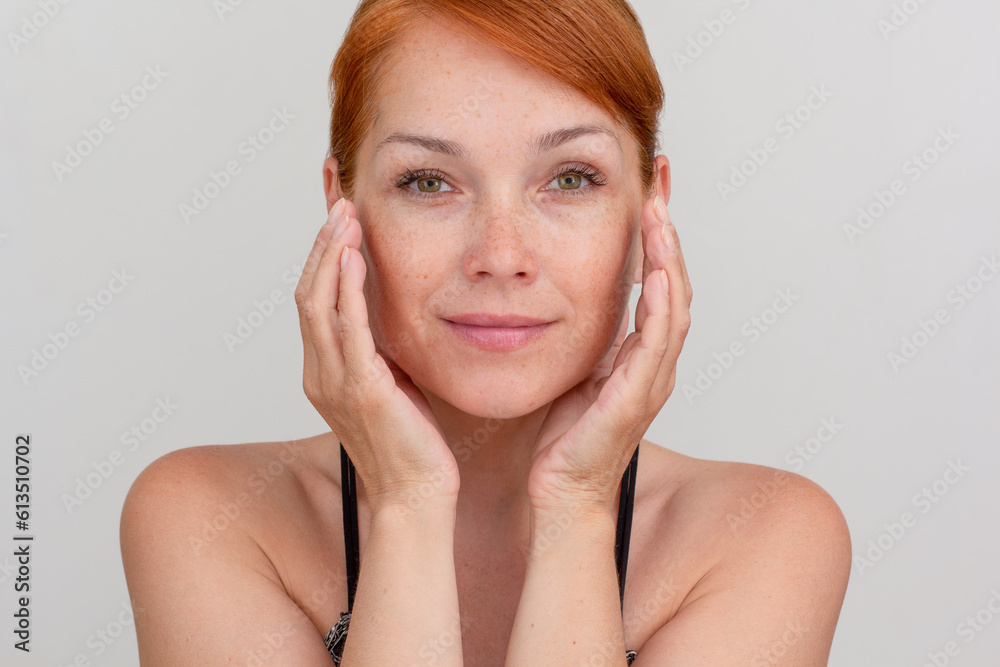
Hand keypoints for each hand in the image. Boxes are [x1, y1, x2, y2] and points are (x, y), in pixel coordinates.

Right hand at [294, 198, 460, 510]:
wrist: (416, 497)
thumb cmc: (411, 446)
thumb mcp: (392, 387)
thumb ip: (381, 354)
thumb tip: (391, 319)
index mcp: (326, 374)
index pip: (315, 304)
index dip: (323, 260)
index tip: (341, 223)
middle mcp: (321, 375)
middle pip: (308, 295)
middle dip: (323, 246)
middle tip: (340, 205)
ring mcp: (336, 383)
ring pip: (318, 304)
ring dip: (331, 255)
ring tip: (346, 216)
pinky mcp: (362, 390)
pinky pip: (347, 329)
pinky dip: (348, 289)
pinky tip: (356, 258)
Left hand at [526, 195, 692, 513]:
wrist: (562, 492)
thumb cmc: (564, 438)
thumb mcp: (574, 369)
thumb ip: (582, 334)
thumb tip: (557, 291)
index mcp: (640, 353)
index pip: (657, 280)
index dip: (656, 234)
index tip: (648, 187)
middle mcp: (655, 362)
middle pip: (674, 282)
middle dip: (668, 229)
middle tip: (659, 180)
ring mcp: (651, 380)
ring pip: (673, 306)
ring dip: (668, 258)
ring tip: (659, 214)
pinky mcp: (635, 399)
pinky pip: (655, 346)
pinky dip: (659, 308)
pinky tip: (655, 274)